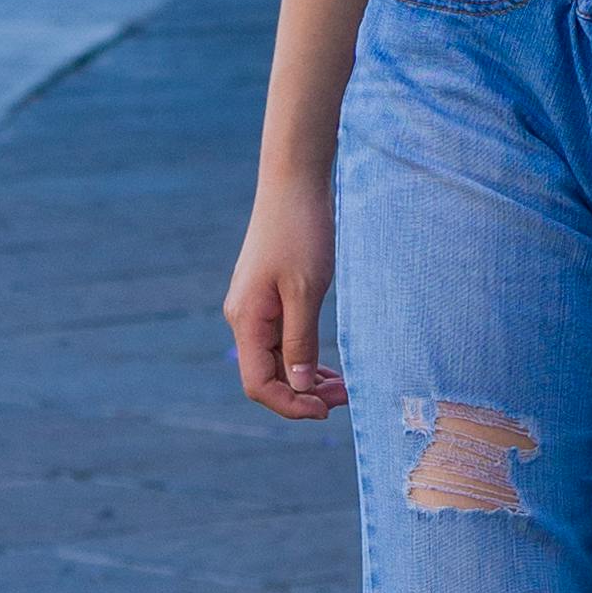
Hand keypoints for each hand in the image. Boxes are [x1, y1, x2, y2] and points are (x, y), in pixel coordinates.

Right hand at [225, 166, 346, 417]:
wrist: (294, 182)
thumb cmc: (300, 231)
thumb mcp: (306, 291)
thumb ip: (301, 342)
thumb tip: (300, 387)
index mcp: (246, 319)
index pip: (259, 384)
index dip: (290, 405)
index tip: (326, 410)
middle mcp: (244, 318)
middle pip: (267, 376)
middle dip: (304, 394)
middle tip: (346, 398)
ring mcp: (255, 307)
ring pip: (276, 360)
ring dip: (306, 379)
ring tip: (343, 387)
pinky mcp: (268, 297)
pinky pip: (281, 340)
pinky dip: (304, 357)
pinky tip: (328, 367)